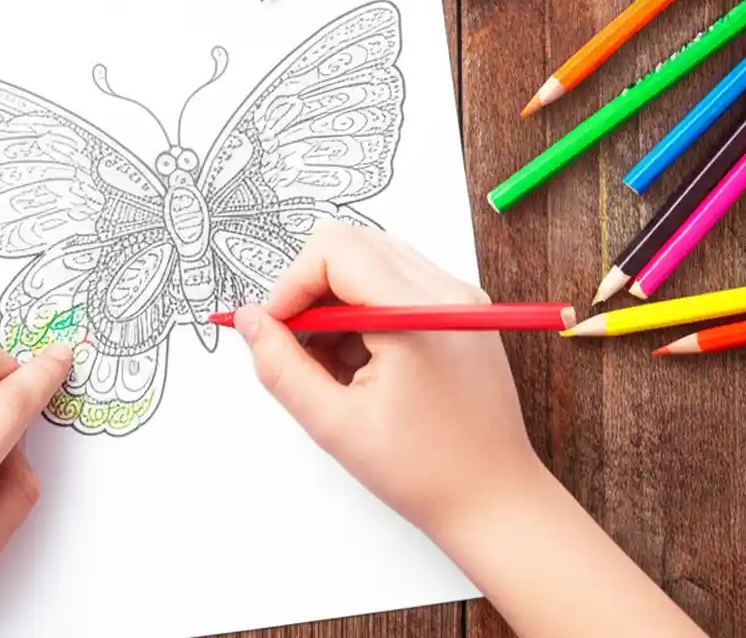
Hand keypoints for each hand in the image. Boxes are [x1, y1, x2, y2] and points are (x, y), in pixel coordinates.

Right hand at [237, 223, 704, 637]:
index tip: (274, 331)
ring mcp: (461, 298)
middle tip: (300, 349)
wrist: (496, 500)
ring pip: (373, 261)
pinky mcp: (463, 311)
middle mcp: (447, 291)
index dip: (290, 285)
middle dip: (312, 291)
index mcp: (417, 315)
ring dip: (338, 302)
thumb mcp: (334, 424)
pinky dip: (366, 312)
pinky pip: (399, 283)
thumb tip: (249, 320)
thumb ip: (281, 366)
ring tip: (336, 367)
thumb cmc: (424, 472)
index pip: (334, 250)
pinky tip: (364, 366)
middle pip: (353, 245)